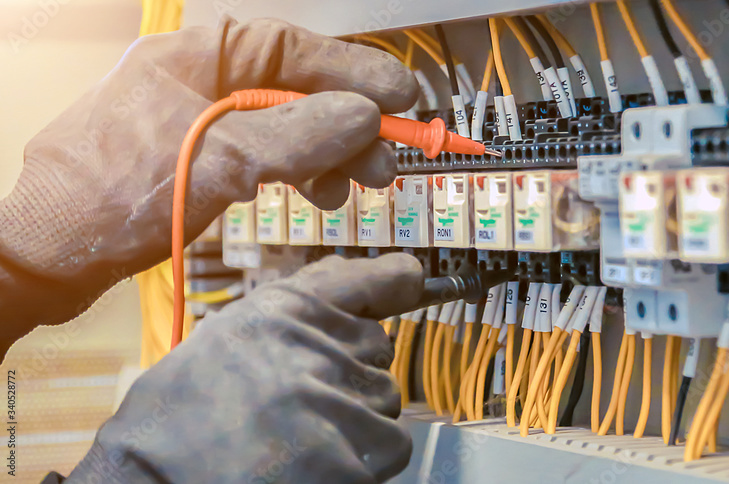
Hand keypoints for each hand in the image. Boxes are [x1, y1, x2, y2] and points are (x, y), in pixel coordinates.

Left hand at [0, 17, 416, 328]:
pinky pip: (269, 156)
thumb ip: (298, 136)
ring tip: (355, 188)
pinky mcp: (203, 161)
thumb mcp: (220, 161)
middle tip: (386, 160)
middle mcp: (203, 82)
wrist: (50, 254)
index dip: (354, 70)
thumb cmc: (111, 196)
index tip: (402, 95)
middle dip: (348, 125)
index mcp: (197, 56)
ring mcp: (203, 123)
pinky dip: (301, 174)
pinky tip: (318, 194)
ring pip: (289, 127)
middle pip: (298, 90)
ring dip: (331, 155)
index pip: (293, 48)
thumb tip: (363, 115)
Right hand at [66, 253, 422, 483]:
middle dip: (354, 373)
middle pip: (379, 352)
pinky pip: (390, 448)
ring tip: (301, 438)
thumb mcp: (229, 336)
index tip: (410, 280)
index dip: (394, 282)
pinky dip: (365, 460)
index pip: (368, 281)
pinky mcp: (352, 460)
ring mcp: (336, 404)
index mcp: (281, 312)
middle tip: (303, 402)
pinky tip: (317, 464)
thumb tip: (354, 286)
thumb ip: (295, 310)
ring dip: (359, 420)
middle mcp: (315, 349)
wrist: (148, 481)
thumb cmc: (180, 417)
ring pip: (386, 402)